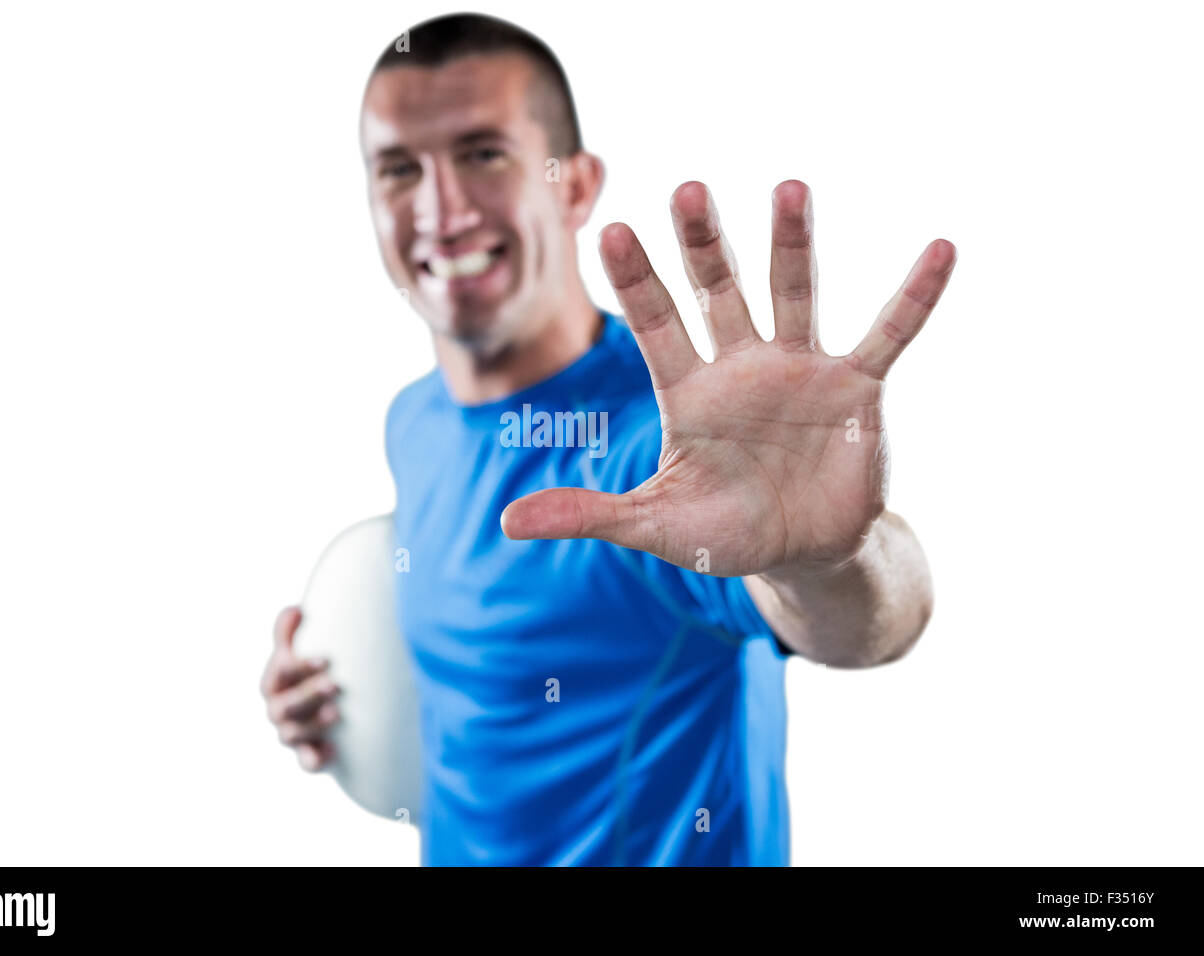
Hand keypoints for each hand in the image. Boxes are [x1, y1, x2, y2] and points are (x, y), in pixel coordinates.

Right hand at [260, 606, 340, 771]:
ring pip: (291, 734)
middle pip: (284, 706)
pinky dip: (314, 759)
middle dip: (308, 694)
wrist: (328, 707)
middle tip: (335, 684)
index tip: (325, 659)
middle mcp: (278, 710)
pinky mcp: (308, 754)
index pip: (280, 674)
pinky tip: (330, 750)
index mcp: (275, 682)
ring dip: (313, 724)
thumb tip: (296, 610)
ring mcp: (291, 734)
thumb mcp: (298, 651)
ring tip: (336, 712)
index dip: (299, 667)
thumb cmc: (309, 673)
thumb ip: (289, 631)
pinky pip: (306, 763)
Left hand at [501, 180, 956, 576]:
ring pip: (793, 294)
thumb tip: (508, 522)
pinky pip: (888, 333)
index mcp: (688, 392)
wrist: (800, 554)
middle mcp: (740, 366)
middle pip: (717, 291)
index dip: (635, 282)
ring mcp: (800, 370)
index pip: (654, 326)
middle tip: (687, 188)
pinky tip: (940, 250)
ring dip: (793, 244)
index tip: (610, 229)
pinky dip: (914, 297)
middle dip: (704, 243)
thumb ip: (589, 515)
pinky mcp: (857, 388)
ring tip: (790, 188)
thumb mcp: (654, 526)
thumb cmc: (722, 532)